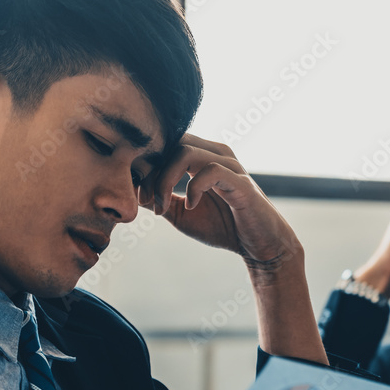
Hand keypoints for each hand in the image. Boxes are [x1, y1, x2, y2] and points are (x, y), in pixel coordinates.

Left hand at [138, 133, 302, 276]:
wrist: (258, 246)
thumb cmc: (223, 227)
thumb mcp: (182, 214)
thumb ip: (160, 199)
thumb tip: (131, 192)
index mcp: (201, 157)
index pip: (165, 144)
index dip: (145, 166)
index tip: (137, 196)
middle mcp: (215, 154)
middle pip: (171, 142)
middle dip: (151, 171)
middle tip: (146, 201)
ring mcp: (230, 165)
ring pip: (185, 152)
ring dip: (165, 180)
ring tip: (162, 207)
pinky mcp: (241, 182)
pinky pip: (210, 171)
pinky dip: (193, 188)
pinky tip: (191, 206)